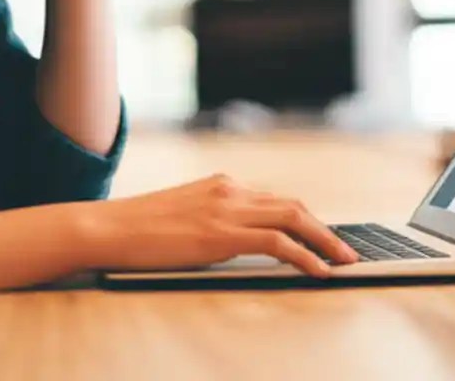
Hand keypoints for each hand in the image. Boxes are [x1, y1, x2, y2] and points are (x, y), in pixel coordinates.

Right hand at [83, 174, 359, 276]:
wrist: (109, 228)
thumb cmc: (138, 229)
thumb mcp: (184, 216)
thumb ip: (213, 220)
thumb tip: (235, 241)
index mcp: (221, 185)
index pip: (275, 199)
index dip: (305, 219)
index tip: (323, 236)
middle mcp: (230, 189)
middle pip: (293, 205)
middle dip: (324, 229)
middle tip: (346, 250)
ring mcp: (227, 208)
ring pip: (294, 217)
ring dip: (325, 240)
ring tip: (344, 261)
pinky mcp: (223, 233)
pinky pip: (278, 242)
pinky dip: (305, 255)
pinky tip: (318, 270)